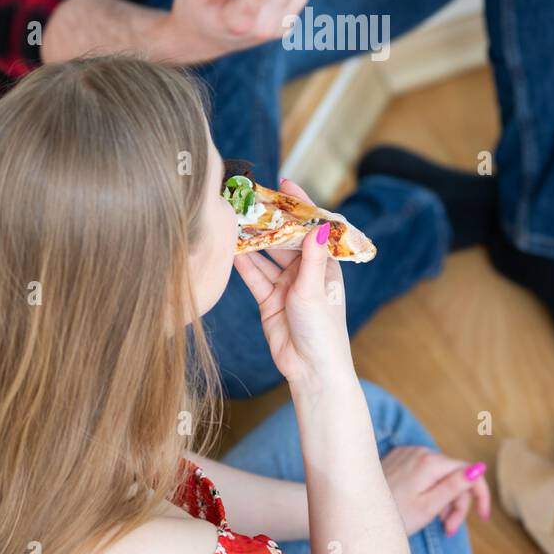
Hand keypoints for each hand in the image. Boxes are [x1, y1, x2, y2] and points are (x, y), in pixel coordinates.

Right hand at [232, 178, 351, 384]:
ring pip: (265, 256)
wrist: (310, 370)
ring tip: (233, 220)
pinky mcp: (269, 300)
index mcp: (323, 264)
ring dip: (251, 240)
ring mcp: (286, 284)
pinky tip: (229, 249)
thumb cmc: (322, 329)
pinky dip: (243, 264)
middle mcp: (304, 270)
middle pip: (284, 238)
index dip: (298, 204)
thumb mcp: (315, 290)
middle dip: (268, 220)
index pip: (310, 227)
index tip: (284, 183)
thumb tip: (318, 225)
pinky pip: (254, 276)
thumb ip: (310, 259)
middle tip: (249, 199)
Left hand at [381, 444, 490, 536]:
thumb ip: (456, 486)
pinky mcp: (399, 458)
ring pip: (440, 475)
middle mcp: (420, 451)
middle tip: (449, 530)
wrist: (356, 514)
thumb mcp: (429, 507)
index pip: (469, 471)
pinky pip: (425, 472)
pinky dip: (430, 490)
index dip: (480, 494)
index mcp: (430, 462)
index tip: (484, 518)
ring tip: (437, 523)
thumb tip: (480, 468)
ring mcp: (408, 453)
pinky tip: (422, 507)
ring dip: (444, 499)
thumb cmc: (392, 516)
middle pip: (454, 475)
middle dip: (457, 503)